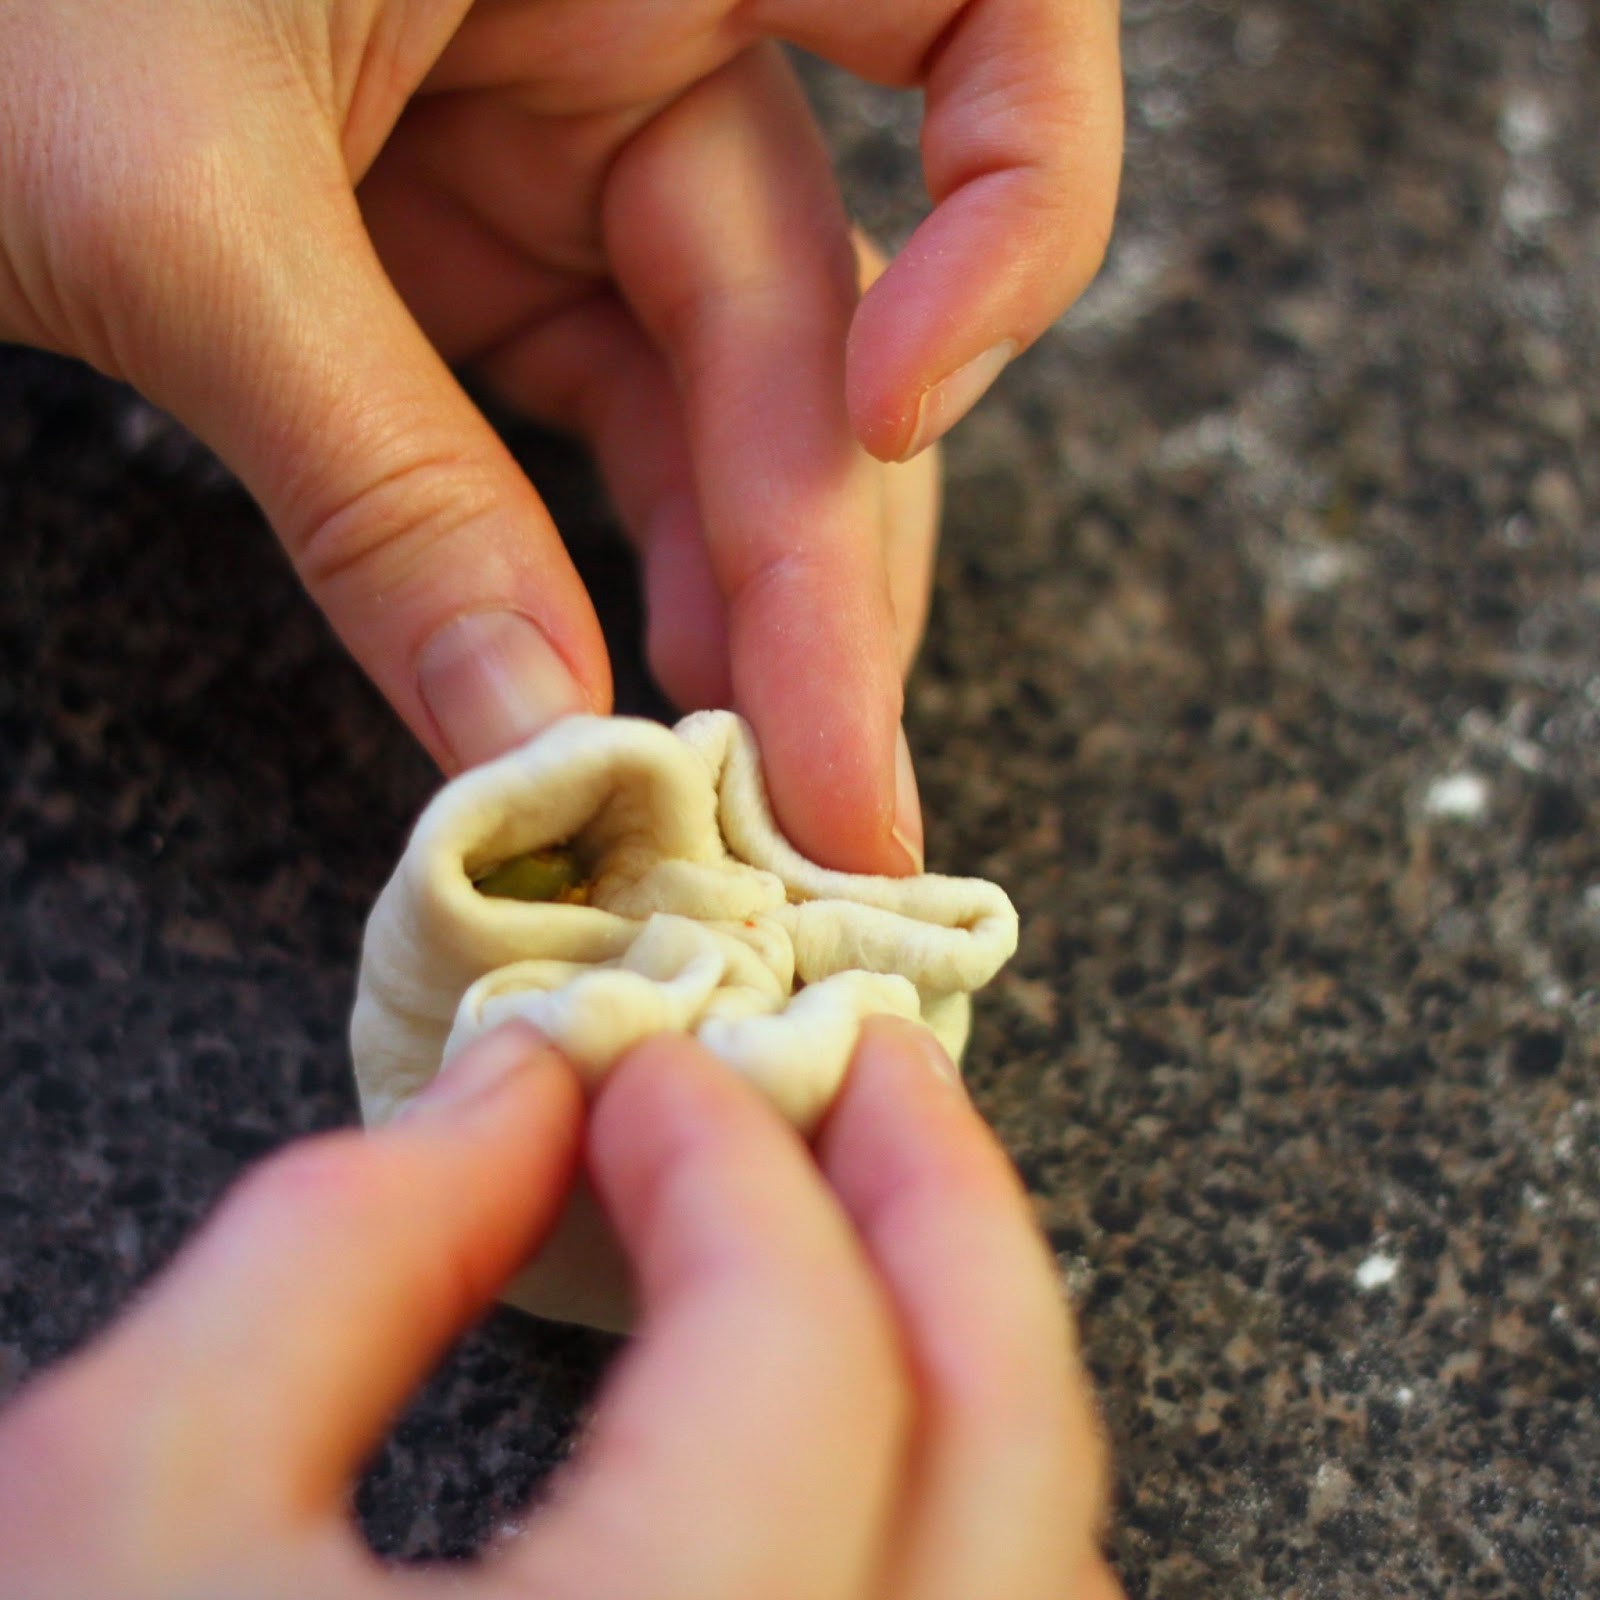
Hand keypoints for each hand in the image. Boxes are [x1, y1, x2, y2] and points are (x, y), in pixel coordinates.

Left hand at [0, 2, 1121, 873]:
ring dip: (749, 604)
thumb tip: (539, 737)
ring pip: (731, 396)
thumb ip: (376, 478)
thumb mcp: (169, 210)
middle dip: (831, 561)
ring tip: (755, 793)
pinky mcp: (484, 244)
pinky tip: (646, 696)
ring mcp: (563, 139)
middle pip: (817, 308)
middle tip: (839, 795)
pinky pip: (609, 418)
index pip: (976, 12)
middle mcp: (639, 13)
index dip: (1018, 206)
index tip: (904, 410)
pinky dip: (634, 565)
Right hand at [0, 1020, 1118, 1598]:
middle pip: (1005, 1449)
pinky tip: (887, 1443)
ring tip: (894, 1217)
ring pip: (1044, 1583)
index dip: (721, 1151)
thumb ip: (346, 1248)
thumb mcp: (119, 1504)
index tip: (647, 1072)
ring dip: (984, 1365)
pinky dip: (970, 1531)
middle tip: (879, 1069)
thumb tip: (522, 1092)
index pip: (791, 1344)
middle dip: (948, 1205)